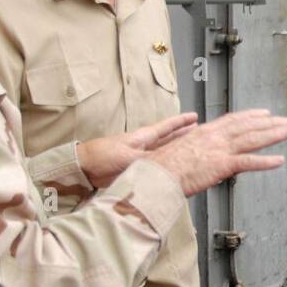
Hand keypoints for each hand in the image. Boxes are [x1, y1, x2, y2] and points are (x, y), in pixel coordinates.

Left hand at [76, 112, 197, 187]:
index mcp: (143, 137)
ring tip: (192, 149)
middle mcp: (145, 146)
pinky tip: (175, 169)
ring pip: (166, 152)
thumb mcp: (128, 157)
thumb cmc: (102, 156)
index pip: (167, 127)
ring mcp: (142, 158)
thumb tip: (166, 165)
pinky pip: (159, 165)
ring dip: (178, 150)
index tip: (194, 117)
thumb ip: (148, 161)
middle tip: (200, 132)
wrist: (86, 168)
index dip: (181, 122)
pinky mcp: (138, 169)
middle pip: (170, 138)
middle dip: (184, 134)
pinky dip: (168, 165)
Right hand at [147, 109, 286, 196]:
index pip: (232, 120)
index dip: (250, 116)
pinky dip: (265, 161)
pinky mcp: (220, 165)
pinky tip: (279, 160)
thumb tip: (197, 146)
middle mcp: (213, 137)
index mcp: (203, 132)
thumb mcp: (176, 151)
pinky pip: (248, 162)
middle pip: (247, 126)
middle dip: (270, 123)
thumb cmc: (160, 168)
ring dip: (274, 134)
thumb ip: (191, 147)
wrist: (154, 175)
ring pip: (253, 139)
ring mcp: (218, 150)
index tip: (264, 113)